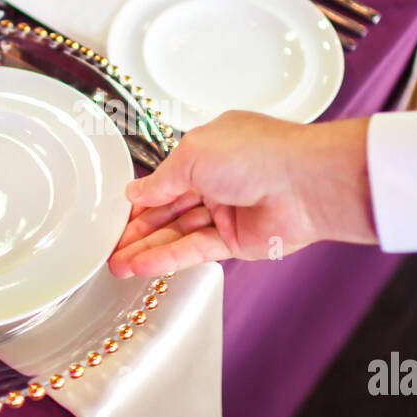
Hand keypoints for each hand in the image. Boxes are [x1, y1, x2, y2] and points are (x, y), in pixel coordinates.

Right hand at [108, 111, 377, 277]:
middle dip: (138, 229)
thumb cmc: (260, 154)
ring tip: (117, 265)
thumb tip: (137, 191)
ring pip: (179, 233)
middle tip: (111, 246)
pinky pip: (195, 250)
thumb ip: (161, 180)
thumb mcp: (192, 154)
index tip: (116, 215)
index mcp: (211, 149)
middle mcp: (220, 180)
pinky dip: (168, 258)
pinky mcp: (238, 241)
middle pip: (170, 209)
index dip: (141, 198)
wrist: (305, 184)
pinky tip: (143, 266)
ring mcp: (229, 212)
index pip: (167, 178)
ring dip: (147, 248)